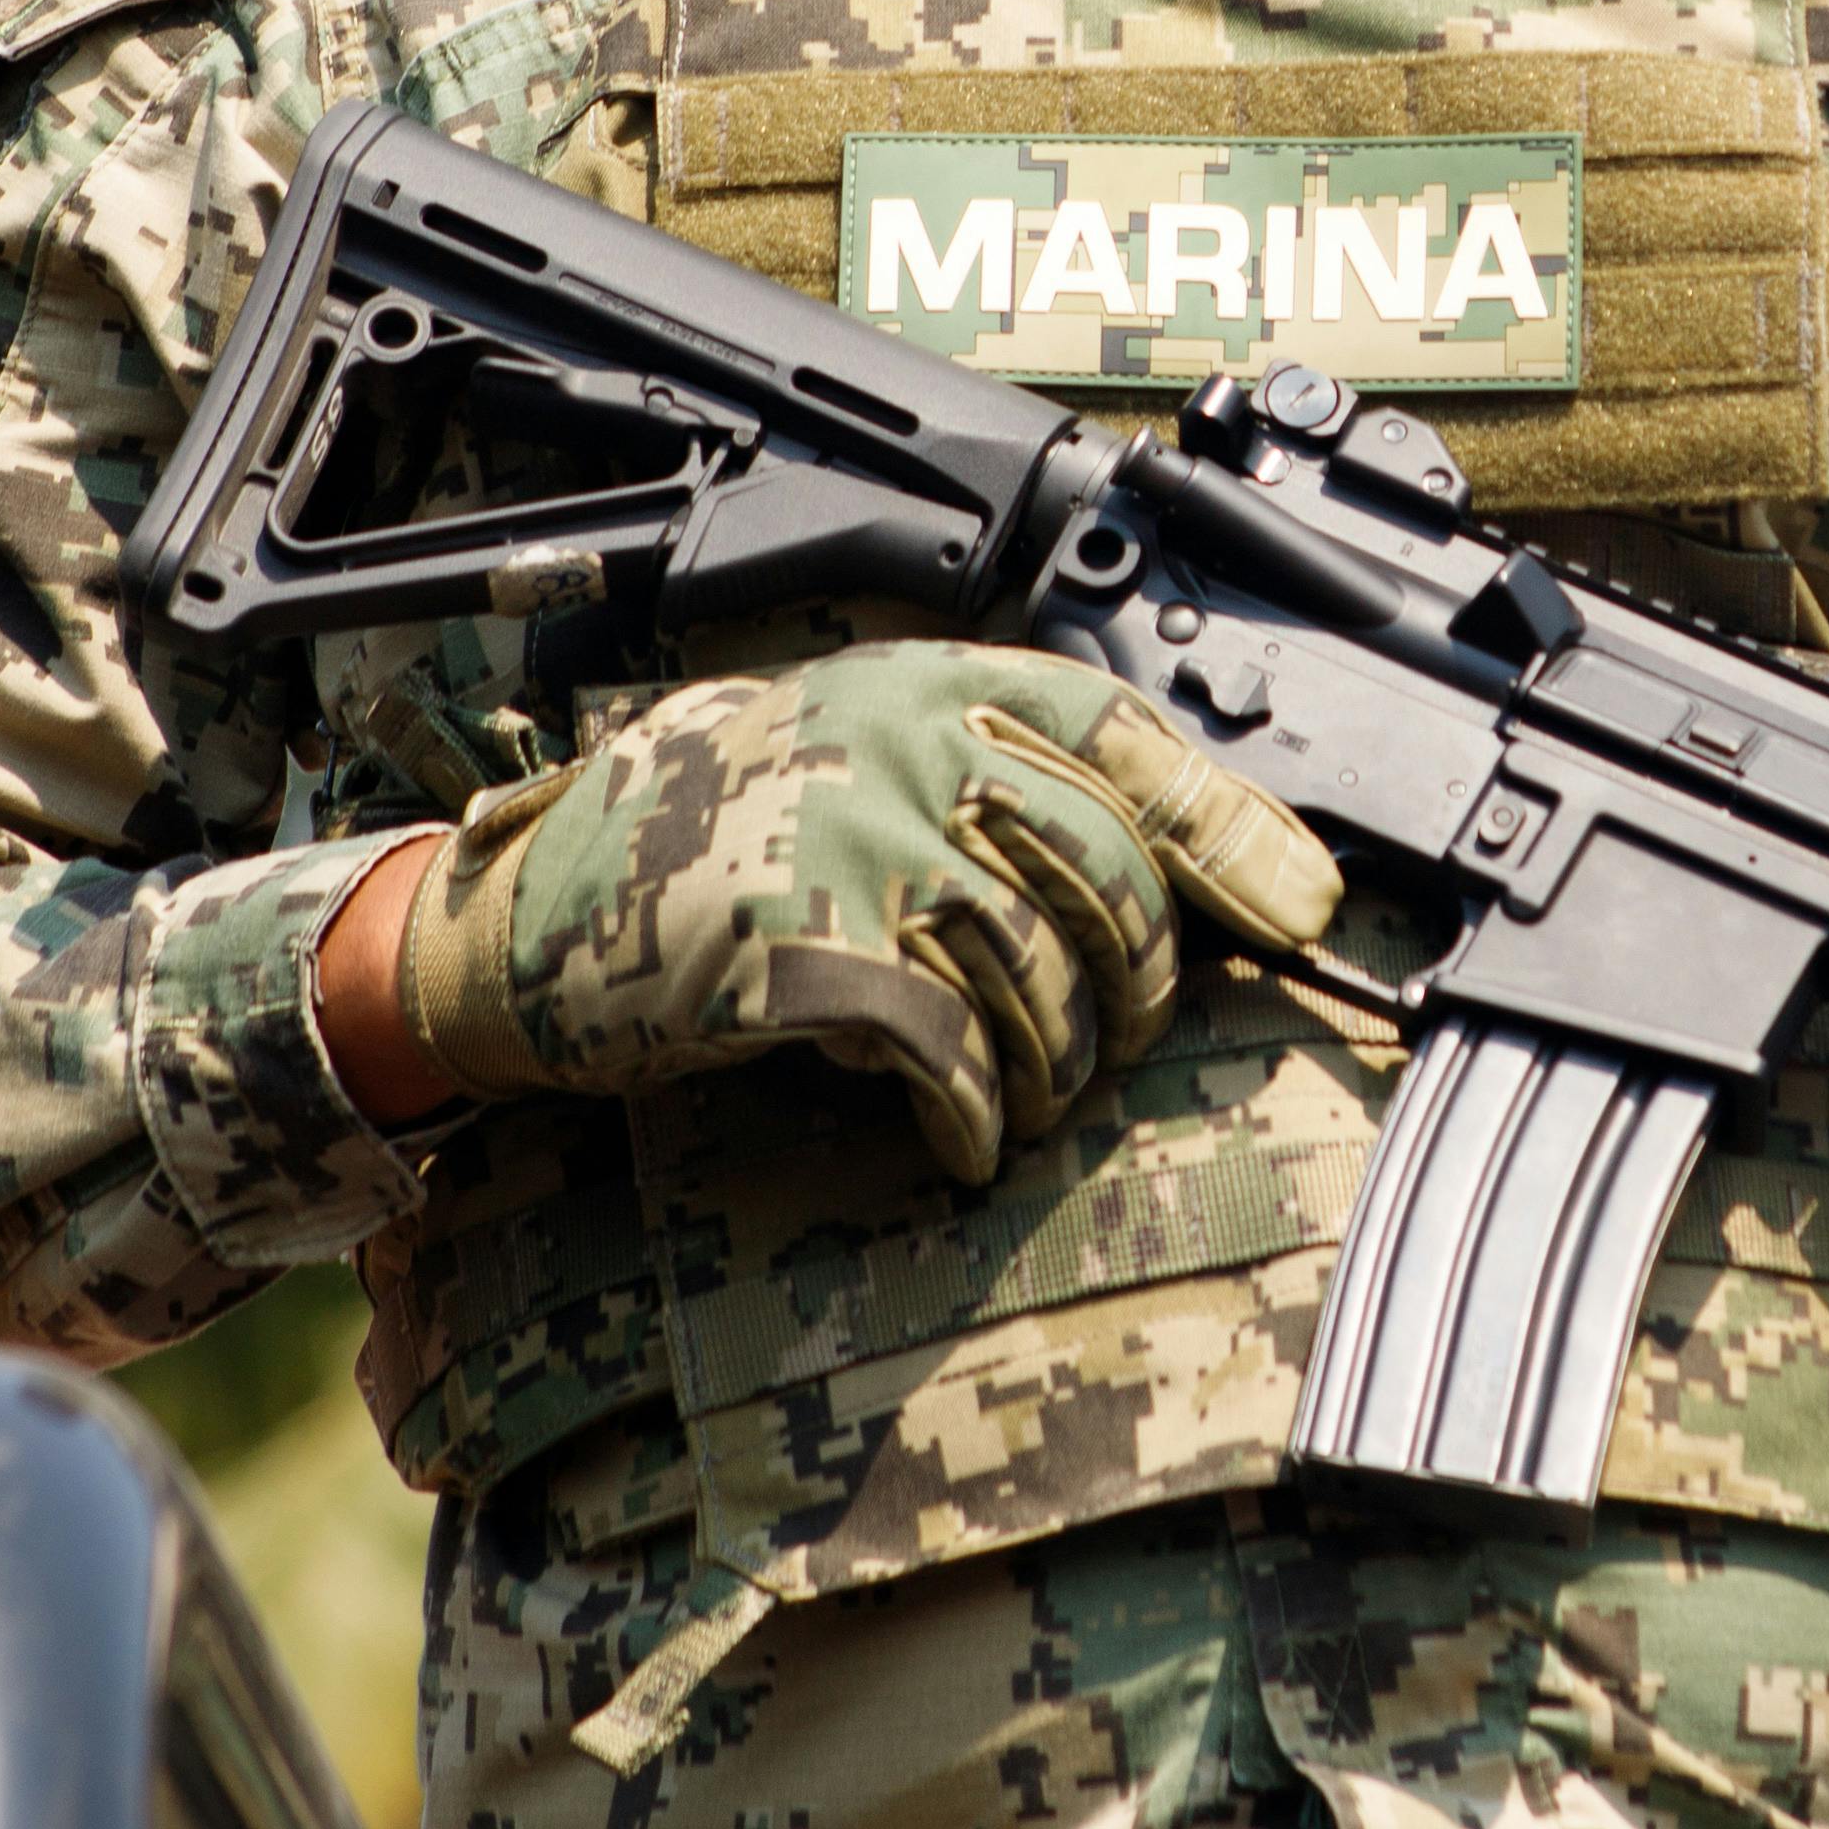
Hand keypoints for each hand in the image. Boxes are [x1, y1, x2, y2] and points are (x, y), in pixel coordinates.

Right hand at [329, 646, 1340, 1184]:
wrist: (520, 917)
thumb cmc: (692, 844)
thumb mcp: (840, 760)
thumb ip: (973, 781)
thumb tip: (1161, 867)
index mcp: (924, 685)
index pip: (1126, 735)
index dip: (1232, 826)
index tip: (1307, 906)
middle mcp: (904, 742)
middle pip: (1106, 877)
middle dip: (1140, 987)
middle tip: (1115, 1048)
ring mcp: (855, 837)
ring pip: (1042, 976)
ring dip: (1054, 1071)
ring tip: (1021, 1108)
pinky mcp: (806, 944)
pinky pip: (950, 1048)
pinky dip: (970, 1114)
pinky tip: (958, 1143)